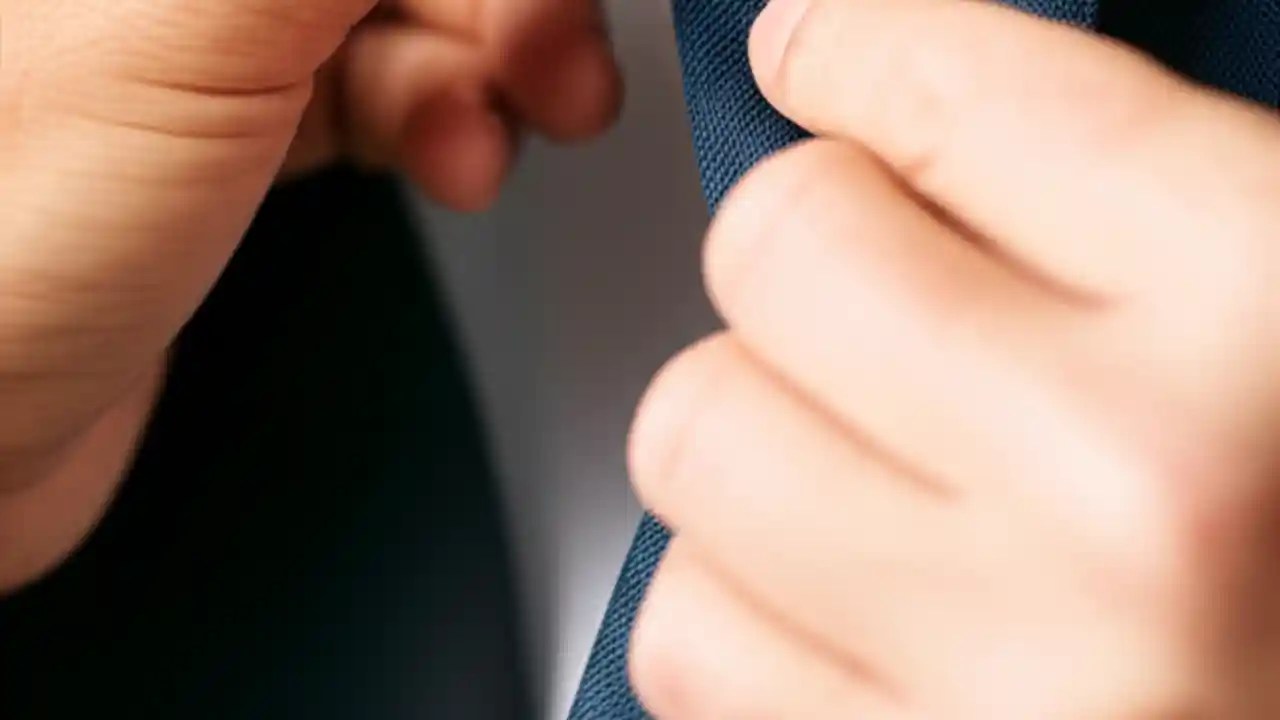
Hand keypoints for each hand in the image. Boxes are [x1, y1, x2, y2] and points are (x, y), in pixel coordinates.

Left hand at [0, 0, 618, 588]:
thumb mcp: (182, 34)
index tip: (553, 3)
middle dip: (502, 1)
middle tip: (562, 61)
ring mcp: (202, 41)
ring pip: (399, 10)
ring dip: (488, 70)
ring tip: (491, 146)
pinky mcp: (232, 124)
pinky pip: (376, 86)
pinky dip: (443, 122)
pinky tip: (458, 164)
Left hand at [627, 0, 1279, 716]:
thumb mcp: (1277, 299)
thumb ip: (1097, 193)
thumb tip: (858, 91)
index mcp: (1268, 306)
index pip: (951, 93)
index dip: (856, 50)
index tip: (818, 53)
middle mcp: (1135, 495)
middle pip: (776, 248)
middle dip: (804, 250)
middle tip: (878, 300)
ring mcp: (1009, 674)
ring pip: (695, 435)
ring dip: (756, 432)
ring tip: (881, 477)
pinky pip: (687, 629)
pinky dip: (741, 595)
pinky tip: (855, 600)